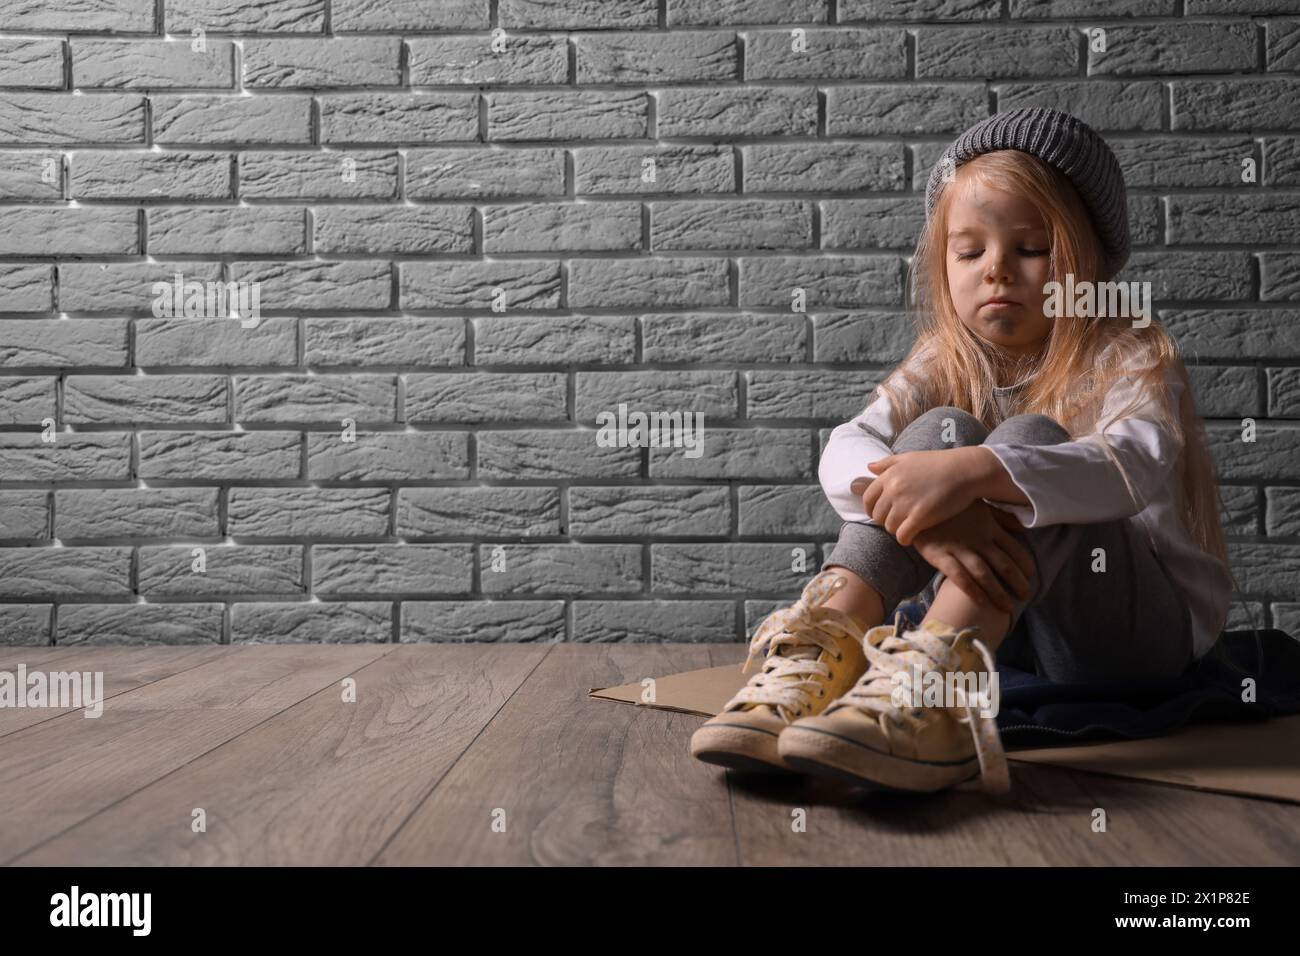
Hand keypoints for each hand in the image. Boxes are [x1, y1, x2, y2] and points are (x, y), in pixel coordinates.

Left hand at [858, 447, 982, 545]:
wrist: (965, 470)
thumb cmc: (939, 463)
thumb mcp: (909, 457)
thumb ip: (887, 463)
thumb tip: (869, 467)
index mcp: (889, 475)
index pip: (868, 499)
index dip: (872, 509)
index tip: (882, 513)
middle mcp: (894, 489)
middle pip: (877, 515)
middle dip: (886, 520)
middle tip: (899, 521)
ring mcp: (906, 503)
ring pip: (889, 527)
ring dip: (897, 530)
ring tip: (908, 526)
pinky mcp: (921, 517)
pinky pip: (903, 536)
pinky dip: (905, 539)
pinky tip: (913, 536)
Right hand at [912, 502, 1033, 612]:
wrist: (917, 506)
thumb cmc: (951, 507)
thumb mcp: (979, 507)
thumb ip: (1000, 518)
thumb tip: (1022, 529)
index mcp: (989, 528)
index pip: (1015, 549)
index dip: (1025, 566)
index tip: (1030, 578)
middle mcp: (978, 539)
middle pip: (1004, 565)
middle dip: (1018, 583)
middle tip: (1026, 597)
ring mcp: (959, 548)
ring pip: (984, 574)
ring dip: (998, 592)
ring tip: (1008, 608)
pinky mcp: (939, 555)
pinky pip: (958, 576)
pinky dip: (971, 590)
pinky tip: (981, 602)